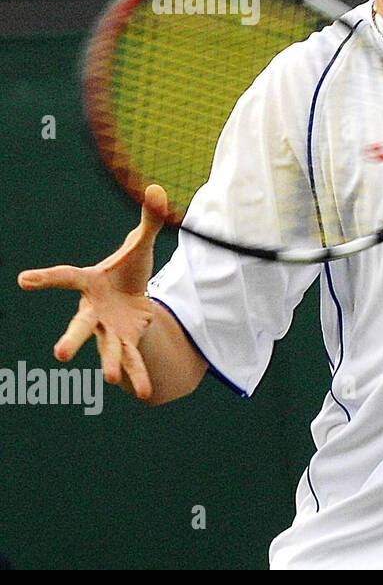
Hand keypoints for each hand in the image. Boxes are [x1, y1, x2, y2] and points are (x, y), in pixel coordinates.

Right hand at [17, 184, 168, 399]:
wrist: (135, 298)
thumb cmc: (128, 270)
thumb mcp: (141, 245)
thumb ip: (149, 220)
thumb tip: (158, 189)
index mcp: (90, 283)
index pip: (66, 277)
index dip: (45, 278)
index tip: (22, 280)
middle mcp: (93, 310)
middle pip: (80, 325)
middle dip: (71, 338)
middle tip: (59, 355)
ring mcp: (108, 330)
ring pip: (105, 349)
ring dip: (107, 364)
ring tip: (108, 380)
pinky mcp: (125, 342)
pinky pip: (131, 361)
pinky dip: (138, 376)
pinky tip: (144, 395)